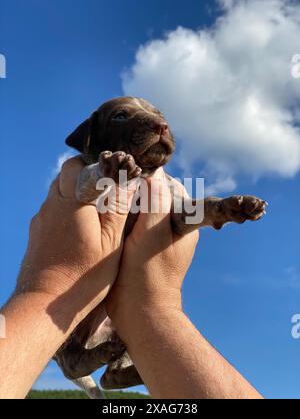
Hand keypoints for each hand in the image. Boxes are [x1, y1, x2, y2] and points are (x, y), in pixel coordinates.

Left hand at [16, 157, 136, 325]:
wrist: (45, 306)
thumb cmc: (84, 276)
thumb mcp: (111, 243)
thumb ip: (118, 208)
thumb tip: (127, 178)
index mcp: (71, 203)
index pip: (76, 165)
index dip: (95, 165)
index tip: (113, 175)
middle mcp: (50, 207)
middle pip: (64, 176)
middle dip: (85, 177)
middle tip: (107, 193)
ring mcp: (40, 221)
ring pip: (57, 194)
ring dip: (76, 196)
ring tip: (96, 214)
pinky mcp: (36, 235)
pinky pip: (52, 213)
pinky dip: (66, 213)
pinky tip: (80, 233)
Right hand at [107, 168, 198, 334]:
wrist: (138, 313)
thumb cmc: (147, 274)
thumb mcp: (152, 234)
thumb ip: (156, 202)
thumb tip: (154, 173)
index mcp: (184, 222)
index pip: (169, 187)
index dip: (150, 179)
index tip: (129, 177)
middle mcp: (173, 227)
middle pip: (155, 196)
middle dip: (137, 191)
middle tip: (116, 189)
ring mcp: (157, 237)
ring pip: (142, 209)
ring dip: (128, 205)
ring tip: (111, 202)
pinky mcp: (142, 247)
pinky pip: (133, 224)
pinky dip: (122, 218)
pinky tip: (109, 218)